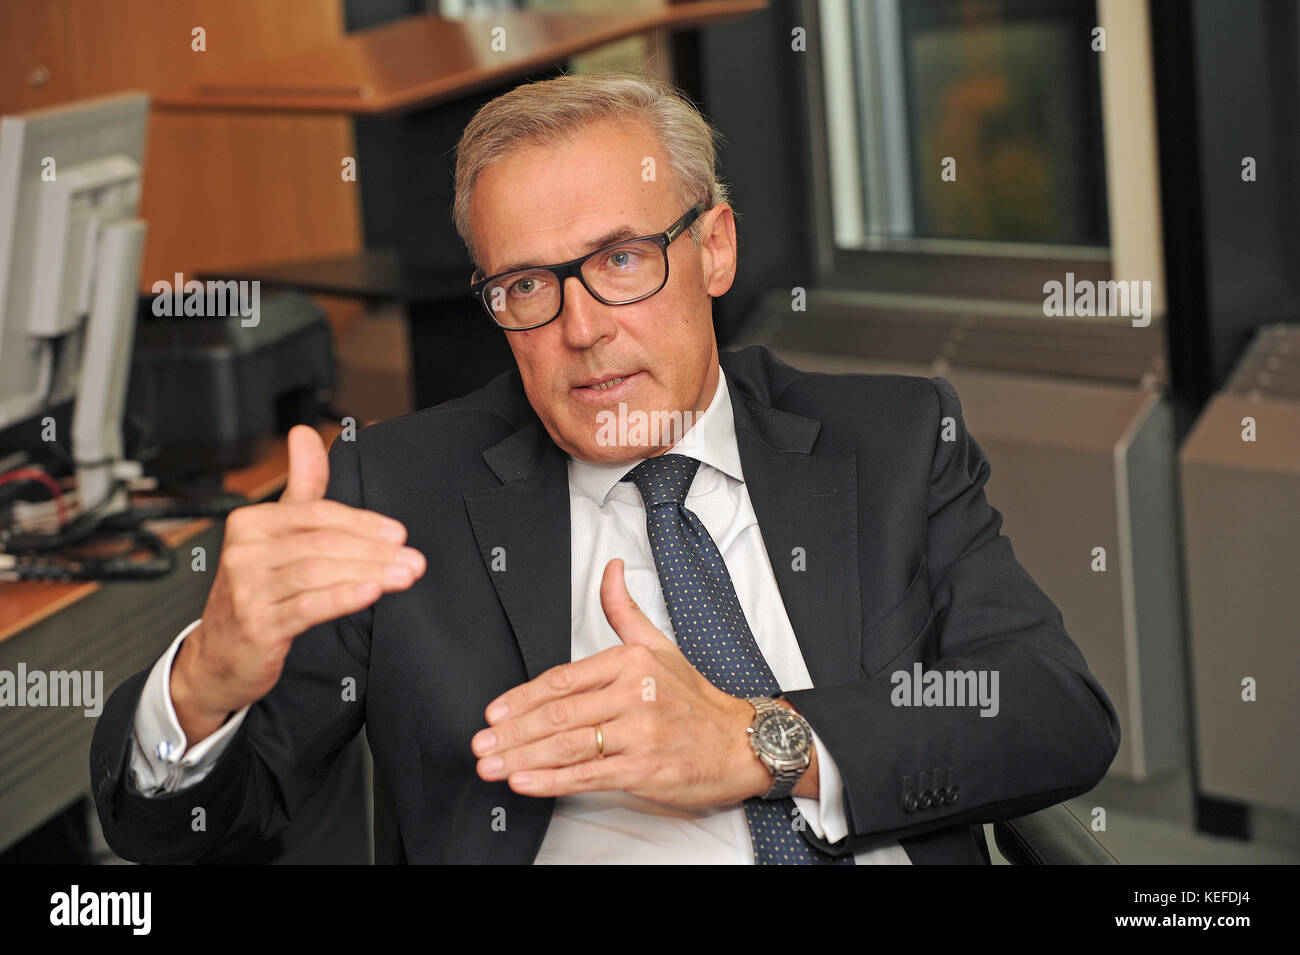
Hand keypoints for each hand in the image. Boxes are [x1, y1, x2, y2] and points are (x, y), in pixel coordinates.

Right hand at [172, 425, 425, 742]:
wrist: (221, 655)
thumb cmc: (257, 589)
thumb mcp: (277, 533)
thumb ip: (300, 486)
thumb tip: (305, 434)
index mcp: (251, 523)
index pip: (316, 513)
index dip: (362, 523)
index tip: (399, 533)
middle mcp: (244, 553)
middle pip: (323, 543)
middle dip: (375, 551)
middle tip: (414, 559)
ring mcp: (248, 591)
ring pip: (319, 573)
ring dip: (370, 573)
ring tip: (404, 576)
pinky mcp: (258, 626)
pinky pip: (308, 607)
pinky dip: (343, 598)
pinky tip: (371, 593)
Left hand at [470, 558, 780, 808]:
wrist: (741, 744)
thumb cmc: (696, 700)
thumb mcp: (660, 645)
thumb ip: (624, 610)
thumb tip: (610, 570)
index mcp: (632, 662)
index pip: (563, 680)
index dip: (522, 698)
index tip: (494, 712)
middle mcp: (636, 694)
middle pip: (559, 714)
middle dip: (512, 732)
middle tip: (482, 743)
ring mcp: (641, 733)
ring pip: (569, 745)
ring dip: (523, 757)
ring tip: (493, 765)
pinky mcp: (646, 769)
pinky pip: (589, 775)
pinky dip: (552, 781)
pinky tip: (526, 782)